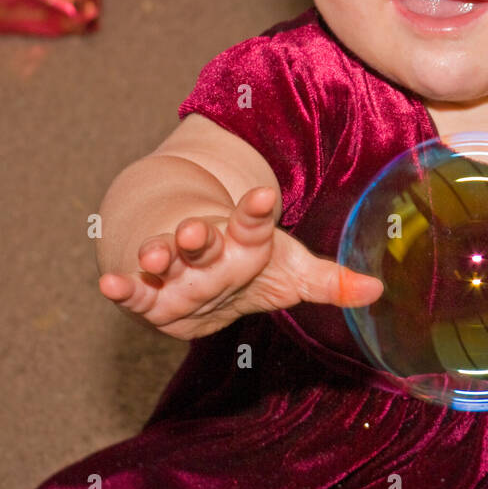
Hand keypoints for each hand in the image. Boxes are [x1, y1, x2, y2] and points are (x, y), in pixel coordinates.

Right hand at [96, 186, 383, 339]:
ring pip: (164, 257)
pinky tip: (108, 282)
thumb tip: (379, 292)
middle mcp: (207, 248)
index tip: (264, 195)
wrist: (196, 268)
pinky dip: (120, 285)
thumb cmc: (247, 267)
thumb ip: (331, 283)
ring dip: (158, 254)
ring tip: (155, 255)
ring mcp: (174, 267)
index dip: (257, 209)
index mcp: (244, 238)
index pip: (254, 221)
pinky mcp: (149, 293)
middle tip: (197, 230)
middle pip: (202, 238)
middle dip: (198, 234)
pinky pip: (133, 289)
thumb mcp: (293, 274)